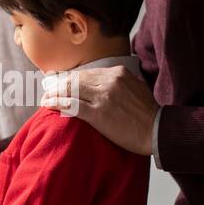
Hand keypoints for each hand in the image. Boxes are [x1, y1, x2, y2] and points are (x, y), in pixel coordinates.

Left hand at [40, 64, 157, 155]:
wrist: (158, 131)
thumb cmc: (148, 115)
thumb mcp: (136, 88)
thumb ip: (119, 82)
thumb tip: (103, 83)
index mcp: (118, 73)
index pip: (87, 73)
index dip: (70, 79)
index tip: (61, 84)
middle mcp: (110, 81)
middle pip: (76, 80)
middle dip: (59, 86)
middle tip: (48, 92)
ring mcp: (103, 96)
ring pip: (71, 90)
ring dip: (54, 94)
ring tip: (45, 100)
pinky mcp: (98, 113)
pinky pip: (72, 105)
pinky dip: (58, 104)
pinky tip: (49, 106)